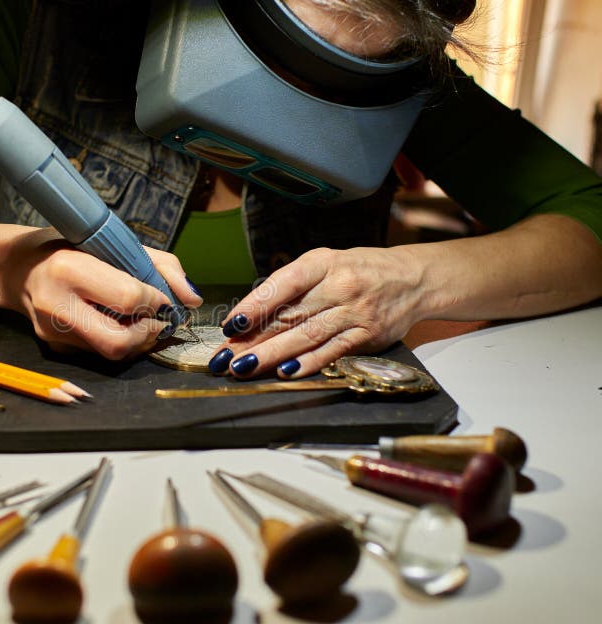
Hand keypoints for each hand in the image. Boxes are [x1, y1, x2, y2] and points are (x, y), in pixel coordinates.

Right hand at [1, 227, 201, 358]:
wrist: (21, 269)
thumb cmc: (73, 249)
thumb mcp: (116, 243)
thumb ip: (161, 266)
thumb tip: (193, 300)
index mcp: (69, 269)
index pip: (129, 298)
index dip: (156, 299)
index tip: (160, 294)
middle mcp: (56, 307)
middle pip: (120, 341)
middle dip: (150, 333)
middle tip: (159, 319)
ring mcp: (53, 334)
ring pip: (114, 354)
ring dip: (141, 340)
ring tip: (144, 320)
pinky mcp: (56, 349)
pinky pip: (102, 354)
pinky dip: (123, 342)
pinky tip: (123, 325)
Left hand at [211, 247, 423, 378]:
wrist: (412, 279)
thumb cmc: (360, 271)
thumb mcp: (325, 264)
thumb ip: (292, 286)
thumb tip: (251, 315)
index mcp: (322, 263)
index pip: (282, 285)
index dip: (253, 306)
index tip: (230, 324)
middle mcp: (338, 286)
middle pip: (288, 316)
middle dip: (252, 339)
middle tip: (224, 356)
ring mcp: (354, 312)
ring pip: (305, 336)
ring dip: (271, 355)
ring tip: (243, 368)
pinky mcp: (367, 336)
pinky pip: (332, 352)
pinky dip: (307, 363)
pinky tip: (285, 372)